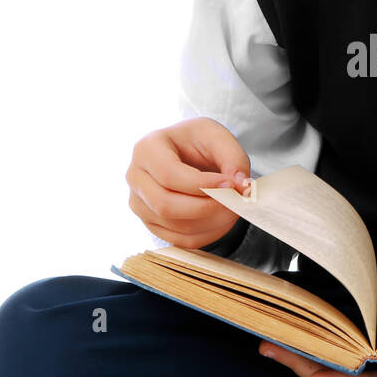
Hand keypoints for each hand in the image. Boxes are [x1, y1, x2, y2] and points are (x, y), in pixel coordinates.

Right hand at [126, 117, 251, 248]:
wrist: (186, 152)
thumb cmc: (198, 141)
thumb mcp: (218, 137)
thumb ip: (233, 158)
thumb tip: (241, 186)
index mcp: (146, 148)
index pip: (169, 175)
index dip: (202, 185)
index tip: (230, 185)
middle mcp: (135, 177)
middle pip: (165, 205)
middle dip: (206, 207)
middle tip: (234, 201)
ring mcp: (139, 203)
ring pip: (175, 226)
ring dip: (211, 222)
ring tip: (233, 208)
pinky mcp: (151, 222)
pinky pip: (180, 239)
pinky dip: (207, 234)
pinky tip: (222, 218)